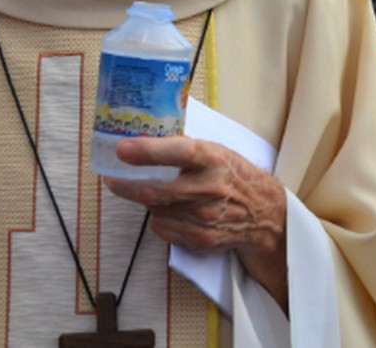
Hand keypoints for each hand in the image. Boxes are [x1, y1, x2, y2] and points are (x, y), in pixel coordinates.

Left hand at [105, 137, 287, 307]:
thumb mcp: (216, 152)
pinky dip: (160, 218)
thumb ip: (185, 148)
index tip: (122, 149)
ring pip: (155, 210)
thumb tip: (144, 137)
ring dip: (148, 201)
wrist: (263, 214)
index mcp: (213, 159)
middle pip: (156, 191)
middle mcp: (209, 188)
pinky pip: (162, 228)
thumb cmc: (233, 176)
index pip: (178, 152)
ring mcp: (205, 217)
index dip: (148, 150)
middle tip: (112, 179)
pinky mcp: (200, 238)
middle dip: (126, 185)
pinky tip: (174, 211)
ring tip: (156, 192)